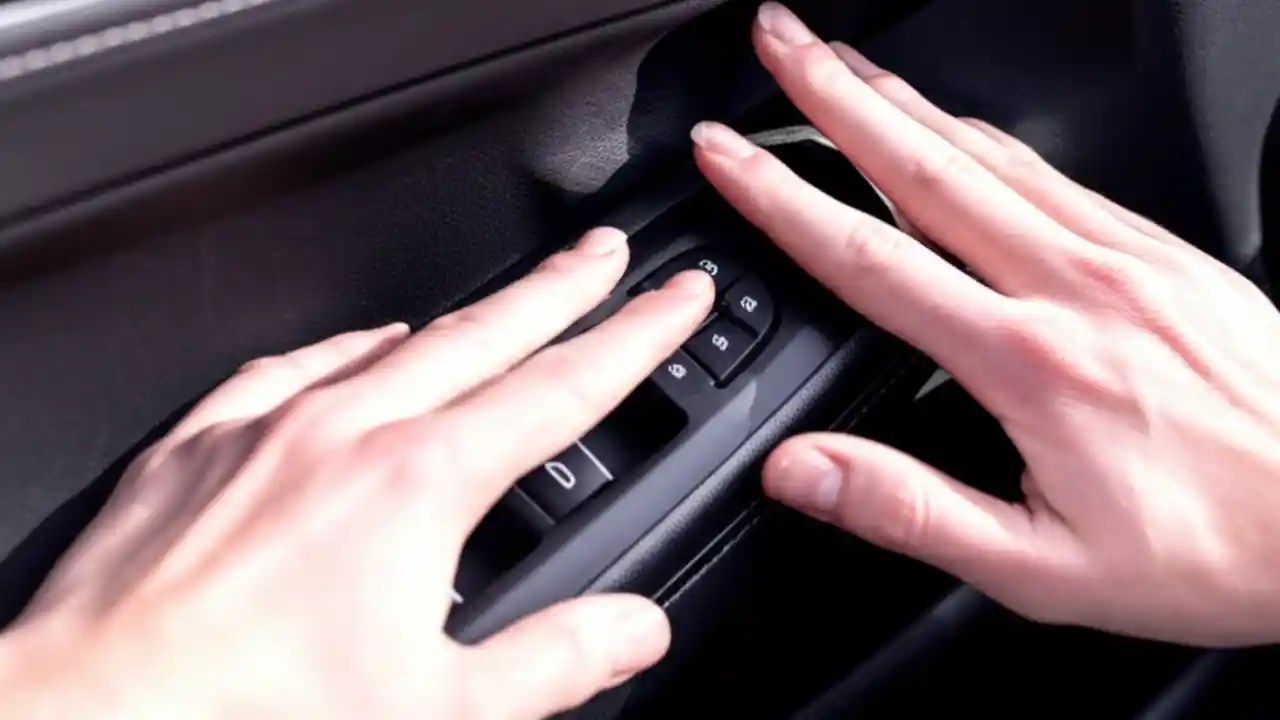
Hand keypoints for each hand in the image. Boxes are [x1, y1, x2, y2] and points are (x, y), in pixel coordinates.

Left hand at [0, 228, 713, 717]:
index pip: (563, 388)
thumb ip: (555, 660)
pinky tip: (353, 349)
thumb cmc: (248, 717)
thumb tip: (635, 630)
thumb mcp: (442, 710)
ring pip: (391, 341)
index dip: (634, 337)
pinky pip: (287, 367)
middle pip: (484, 335)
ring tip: (503, 300)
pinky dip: (340, 350)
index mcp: (420, 484)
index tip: (673, 299)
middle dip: (561, 289)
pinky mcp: (199, 447)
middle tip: (606, 252)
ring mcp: (268, 429)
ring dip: (460, 319)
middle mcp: (346, 432)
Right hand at [694, 2, 1279, 646]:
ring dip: (902, 99)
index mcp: (1027, 362)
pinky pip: (1052, 169)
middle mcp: (1073, 285)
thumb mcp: (1044, 571)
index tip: (730, 152)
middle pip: (923, 165)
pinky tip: (955, 123)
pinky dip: (984, 132)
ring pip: (987, 150)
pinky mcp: (1164, 250)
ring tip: (840, 63)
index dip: (782, 196)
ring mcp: (1123, 255)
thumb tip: (802, 471)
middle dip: (833, 96)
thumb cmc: (1213, 547)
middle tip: (778, 42)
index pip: (870, 257)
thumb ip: (910, 511)